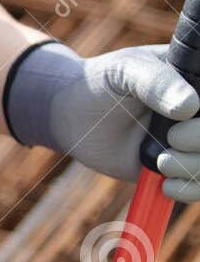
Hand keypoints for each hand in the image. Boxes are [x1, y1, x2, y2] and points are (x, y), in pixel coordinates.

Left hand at [4, 40, 199, 200]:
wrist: (74, 113)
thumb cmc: (104, 82)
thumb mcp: (127, 70)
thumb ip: (156, 82)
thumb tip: (190, 106)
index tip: (190, 116)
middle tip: (173, 138)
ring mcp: (194, 140)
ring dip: (194, 169)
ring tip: (161, 163)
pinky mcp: (180, 166)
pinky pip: (199, 186)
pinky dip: (190, 190)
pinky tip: (166, 186)